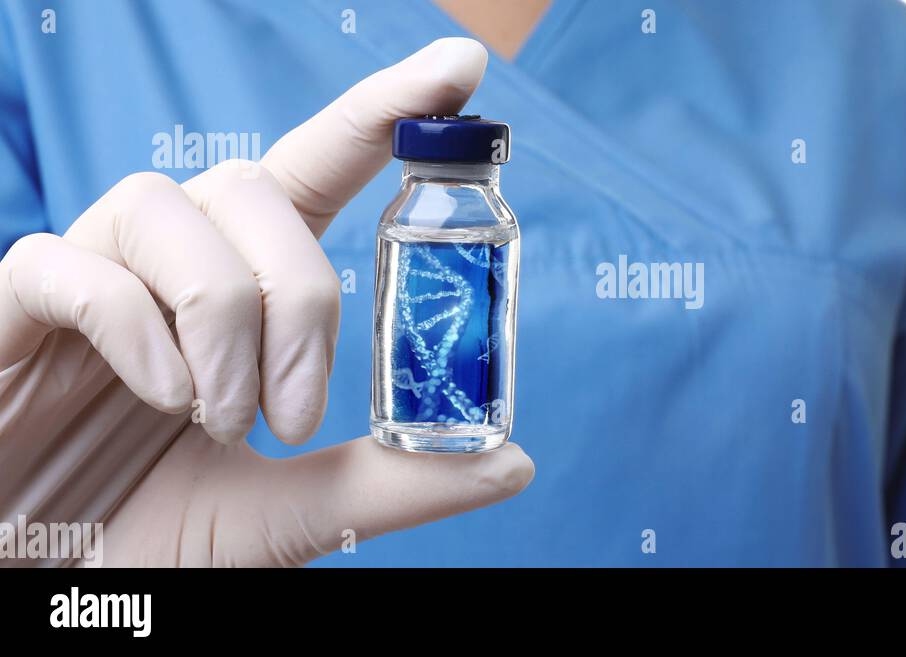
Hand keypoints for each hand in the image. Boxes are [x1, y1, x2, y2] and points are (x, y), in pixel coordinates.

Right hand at [0, 38, 533, 566]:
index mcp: (244, 287)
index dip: (385, 112)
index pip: (321, 169)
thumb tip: (514, 462)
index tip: (462, 71)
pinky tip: (163, 397)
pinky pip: (76, 267)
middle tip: (293, 416)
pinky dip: (137, 331)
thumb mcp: (293, 512)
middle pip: (255, 188)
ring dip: (222, 320)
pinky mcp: (17, 304)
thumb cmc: (156, 534)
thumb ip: (393, 481)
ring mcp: (91, 273)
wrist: (49, 581)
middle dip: (300, 297)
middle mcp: (173, 258)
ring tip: (223, 419)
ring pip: (171, 211)